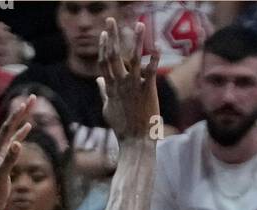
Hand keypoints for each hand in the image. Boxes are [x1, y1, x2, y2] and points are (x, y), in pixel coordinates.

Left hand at [0, 97, 33, 209]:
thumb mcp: (1, 176)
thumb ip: (9, 160)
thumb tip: (18, 143)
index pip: (7, 128)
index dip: (17, 115)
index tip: (26, 102)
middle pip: (10, 125)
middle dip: (21, 111)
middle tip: (32, 97)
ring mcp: (1, 154)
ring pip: (13, 132)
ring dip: (21, 120)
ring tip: (28, 107)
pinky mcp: (5, 160)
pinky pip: (14, 143)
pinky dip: (21, 135)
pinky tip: (26, 130)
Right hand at [97, 18, 159, 141]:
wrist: (135, 143)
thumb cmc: (122, 129)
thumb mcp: (108, 110)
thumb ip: (104, 92)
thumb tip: (99, 80)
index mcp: (111, 88)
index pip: (103, 63)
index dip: (103, 47)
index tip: (103, 33)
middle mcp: (120, 85)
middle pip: (113, 56)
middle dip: (112, 36)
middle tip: (111, 19)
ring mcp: (134, 87)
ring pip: (133, 59)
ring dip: (136, 40)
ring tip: (140, 24)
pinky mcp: (148, 92)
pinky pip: (151, 72)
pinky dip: (153, 59)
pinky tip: (156, 46)